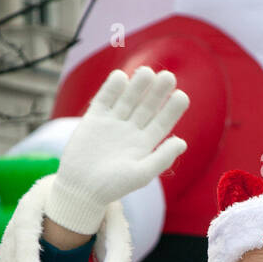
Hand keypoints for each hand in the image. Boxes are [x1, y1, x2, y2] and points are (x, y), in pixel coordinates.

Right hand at [45, 66, 189, 234]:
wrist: (80, 188)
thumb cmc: (112, 186)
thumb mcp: (141, 174)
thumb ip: (161, 158)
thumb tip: (182, 142)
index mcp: (145, 144)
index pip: (162, 122)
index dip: (172, 110)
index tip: (182, 96)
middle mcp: (131, 131)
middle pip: (147, 106)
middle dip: (157, 92)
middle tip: (169, 77)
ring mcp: (113, 122)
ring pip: (128, 99)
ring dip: (137, 86)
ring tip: (147, 72)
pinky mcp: (94, 118)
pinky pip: (105, 99)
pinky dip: (112, 88)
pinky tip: (121, 77)